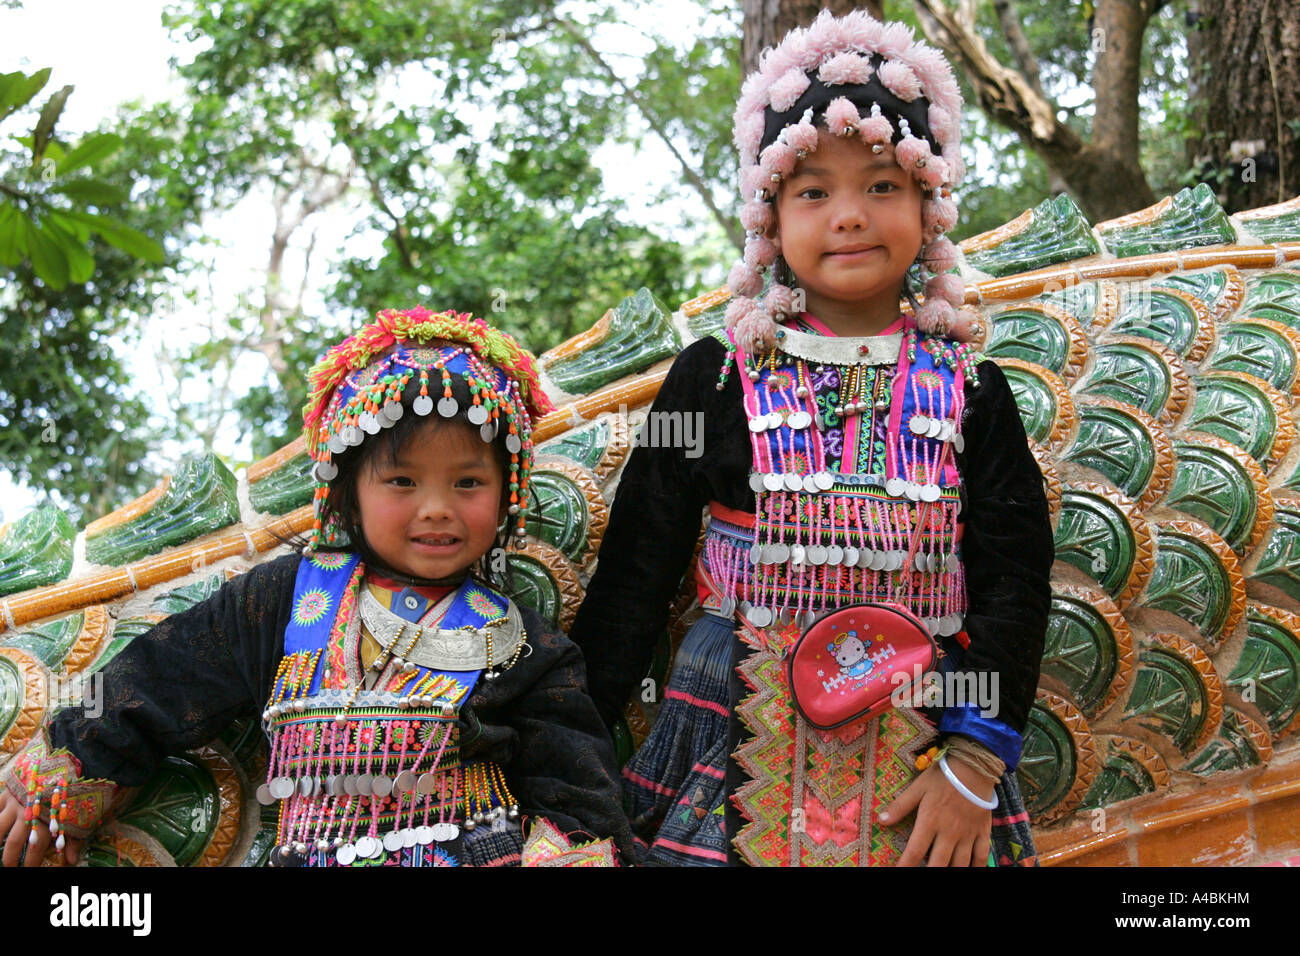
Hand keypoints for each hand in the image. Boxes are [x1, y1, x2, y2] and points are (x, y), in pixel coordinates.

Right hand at [0, 789, 84, 866]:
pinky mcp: (7, 792)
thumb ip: (74, 839)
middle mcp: (28, 814)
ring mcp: (15, 803)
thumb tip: (71, 861)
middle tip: (10, 867)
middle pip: (13, 843)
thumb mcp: (79, 815)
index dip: (31, 863)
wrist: (64, 762)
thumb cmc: (74, 790)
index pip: (35, 849)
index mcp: (46, 820)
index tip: (28, 871)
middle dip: (9, 859)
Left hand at [879, 754, 993, 866]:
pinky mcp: (982, 832)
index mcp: (930, 822)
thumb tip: (881, 820)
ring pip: (960, 864)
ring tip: (943, 873)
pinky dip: (976, 867)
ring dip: (951, 872)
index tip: (897, 872)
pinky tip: (971, 870)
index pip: (914, 852)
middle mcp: (949, 833)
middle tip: (923, 874)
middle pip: (938, 864)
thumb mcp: (918, 788)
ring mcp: (967, 834)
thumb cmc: (944, 776)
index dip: (905, 865)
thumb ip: (900, 806)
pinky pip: (981, 856)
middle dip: (929, 873)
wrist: (975, 767)